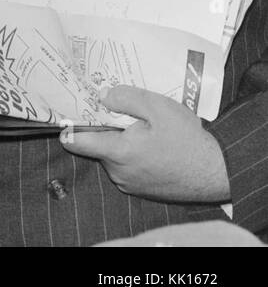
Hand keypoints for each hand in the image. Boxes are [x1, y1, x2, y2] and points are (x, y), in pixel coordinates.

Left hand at [61, 85, 231, 203]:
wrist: (218, 172)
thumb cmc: (188, 140)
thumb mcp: (158, 107)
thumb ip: (125, 98)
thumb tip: (101, 96)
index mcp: (117, 152)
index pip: (76, 141)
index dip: (70, 124)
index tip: (69, 110)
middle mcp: (118, 172)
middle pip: (97, 145)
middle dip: (106, 128)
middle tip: (122, 113)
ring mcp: (130, 184)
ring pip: (113, 156)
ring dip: (122, 142)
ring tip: (143, 129)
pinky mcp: (142, 190)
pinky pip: (127, 167)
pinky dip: (134, 155)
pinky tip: (153, 145)